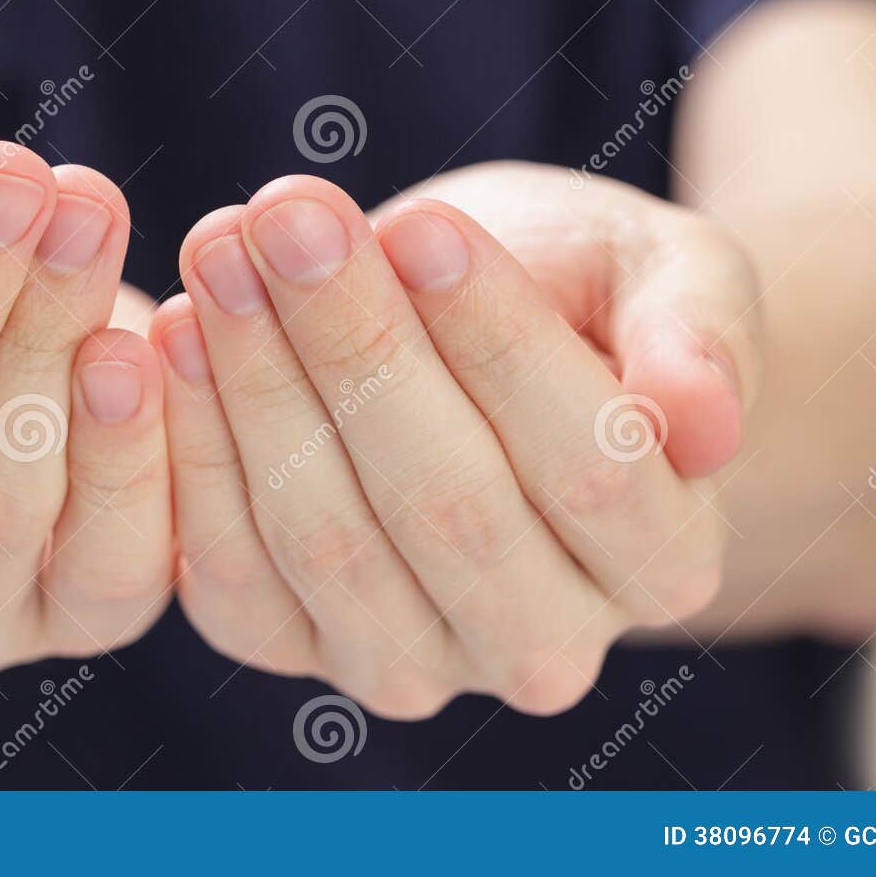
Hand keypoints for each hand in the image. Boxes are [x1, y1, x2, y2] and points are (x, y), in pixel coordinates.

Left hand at [152, 161, 759, 717]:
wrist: (474, 348)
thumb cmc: (582, 298)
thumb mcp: (664, 274)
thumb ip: (701, 335)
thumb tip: (704, 421)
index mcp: (664, 560)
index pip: (591, 464)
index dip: (499, 344)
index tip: (423, 224)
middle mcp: (543, 646)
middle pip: (446, 505)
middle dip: (356, 346)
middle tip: (288, 214)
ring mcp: (410, 662)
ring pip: (329, 540)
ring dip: (258, 384)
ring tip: (222, 249)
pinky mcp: (290, 645)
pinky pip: (233, 574)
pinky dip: (195, 452)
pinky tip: (172, 333)